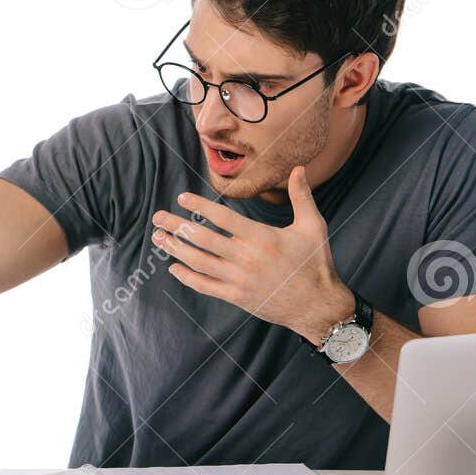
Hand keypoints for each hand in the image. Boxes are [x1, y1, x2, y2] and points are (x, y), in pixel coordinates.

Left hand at [150, 165, 353, 341]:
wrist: (318, 306)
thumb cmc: (316, 264)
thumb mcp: (313, 227)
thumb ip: (302, 197)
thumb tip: (299, 168)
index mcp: (261, 238)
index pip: (223, 218)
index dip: (200, 206)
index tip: (182, 197)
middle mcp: (246, 258)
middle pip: (203, 239)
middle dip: (177, 226)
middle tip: (157, 217)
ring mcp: (239, 280)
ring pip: (199, 262)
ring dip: (176, 249)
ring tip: (158, 237)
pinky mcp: (237, 298)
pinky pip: (206, 286)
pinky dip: (187, 277)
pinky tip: (174, 267)